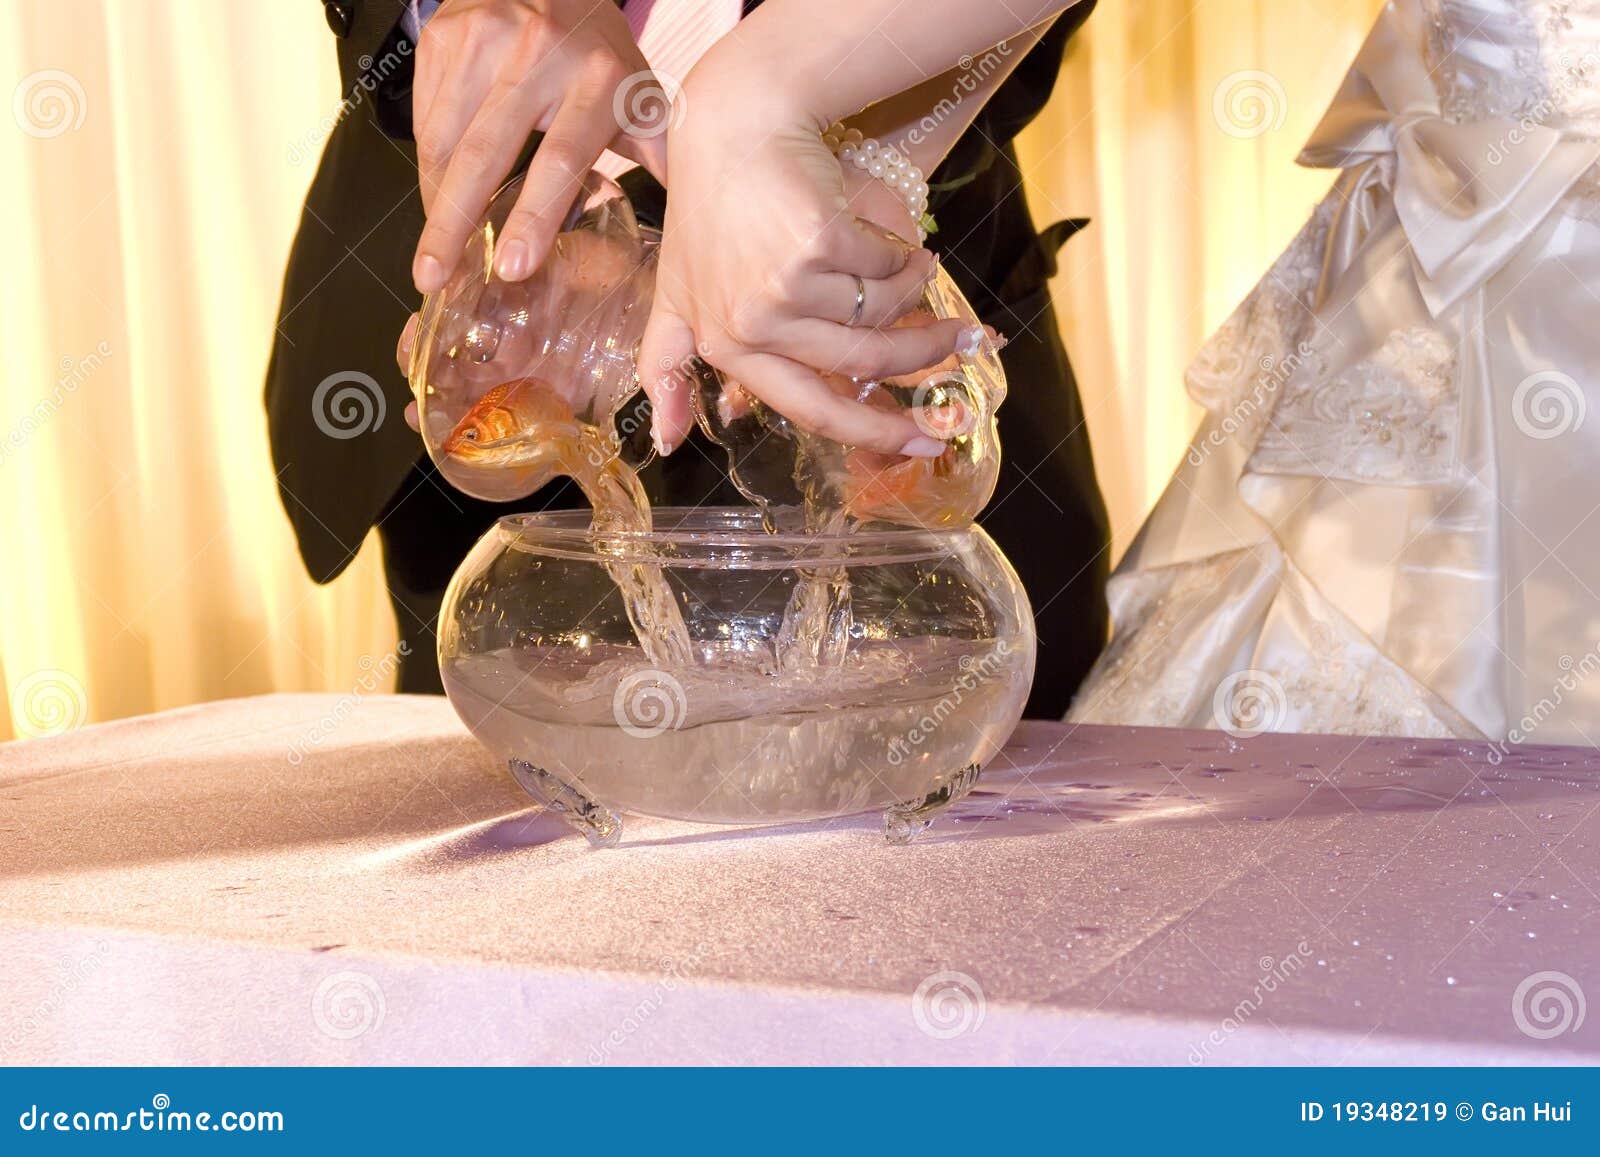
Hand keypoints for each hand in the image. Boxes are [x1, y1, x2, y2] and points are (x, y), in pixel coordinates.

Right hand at [411, 0, 667, 293]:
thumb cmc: (599, 52)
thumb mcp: (641, 98)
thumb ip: (659, 158)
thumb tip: (696, 227)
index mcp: (599, 78)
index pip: (560, 160)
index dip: (534, 217)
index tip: (511, 266)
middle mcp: (538, 53)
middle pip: (485, 155)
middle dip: (454, 225)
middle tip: (435, 279)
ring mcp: (482, 40)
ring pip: (443, 139)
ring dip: (434, 204)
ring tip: (431, 256)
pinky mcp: (443, 37)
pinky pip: (427, 117)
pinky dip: (428, 165)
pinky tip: (436, 198)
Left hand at [637, 68, 972, 456]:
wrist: (734, 125)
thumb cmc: (708, 207)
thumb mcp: (675, 292)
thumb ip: (668, 362)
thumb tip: (667, 444)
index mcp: (726, 346)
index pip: (811, 410)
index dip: (875, 432)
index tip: (925, 443)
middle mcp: (754, 326)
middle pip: (863, 365)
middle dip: (923, 357)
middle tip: (960, 343)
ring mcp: (785, 287)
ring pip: (882, 311)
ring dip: (913, 290)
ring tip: (914, 263)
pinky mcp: (818, 244)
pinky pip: (887, 267)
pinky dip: (902, 252)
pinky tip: (892, 232)